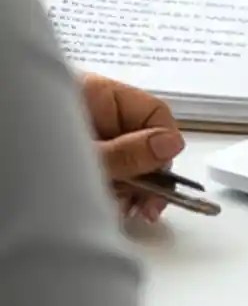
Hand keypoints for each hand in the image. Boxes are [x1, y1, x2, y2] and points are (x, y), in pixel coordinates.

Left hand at [81, 74, 184, 222]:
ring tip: (121, 211)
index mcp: (96, 94)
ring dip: (129, 188)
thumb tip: (173, 144)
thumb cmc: (18, 160)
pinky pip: (105, 168)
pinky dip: (108, 188)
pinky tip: (107, 206)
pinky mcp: (69, 155)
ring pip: (125, 158)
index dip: (163, 148)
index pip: (153, 113)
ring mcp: (80, 132)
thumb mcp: (82, 158)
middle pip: (141, 139)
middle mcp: (92, 108)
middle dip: (146, 176)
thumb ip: (126, 152)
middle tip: (144, 208)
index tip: (160, 182)